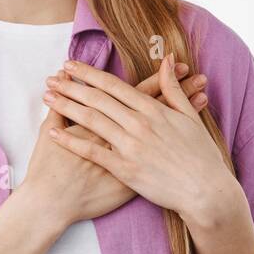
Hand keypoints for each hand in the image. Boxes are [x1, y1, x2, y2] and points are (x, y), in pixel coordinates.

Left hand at [44, 52, 233, 224]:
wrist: (206, 192)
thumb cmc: (200, 155)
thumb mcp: (189, 118)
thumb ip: (173, 89)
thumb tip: (167, 61)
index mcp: (153, 110)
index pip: (114, 86)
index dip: (89, 74)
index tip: (71, 65)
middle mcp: (139, 124)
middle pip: (98, 99)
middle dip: (72, 86)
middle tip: (51, 77)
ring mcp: (131, 146)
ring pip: (91, 120)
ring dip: (67, 106)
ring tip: (48, 96)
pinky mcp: (125, 169)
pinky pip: (92, 151)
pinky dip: (71, 141)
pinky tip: (53, 131)